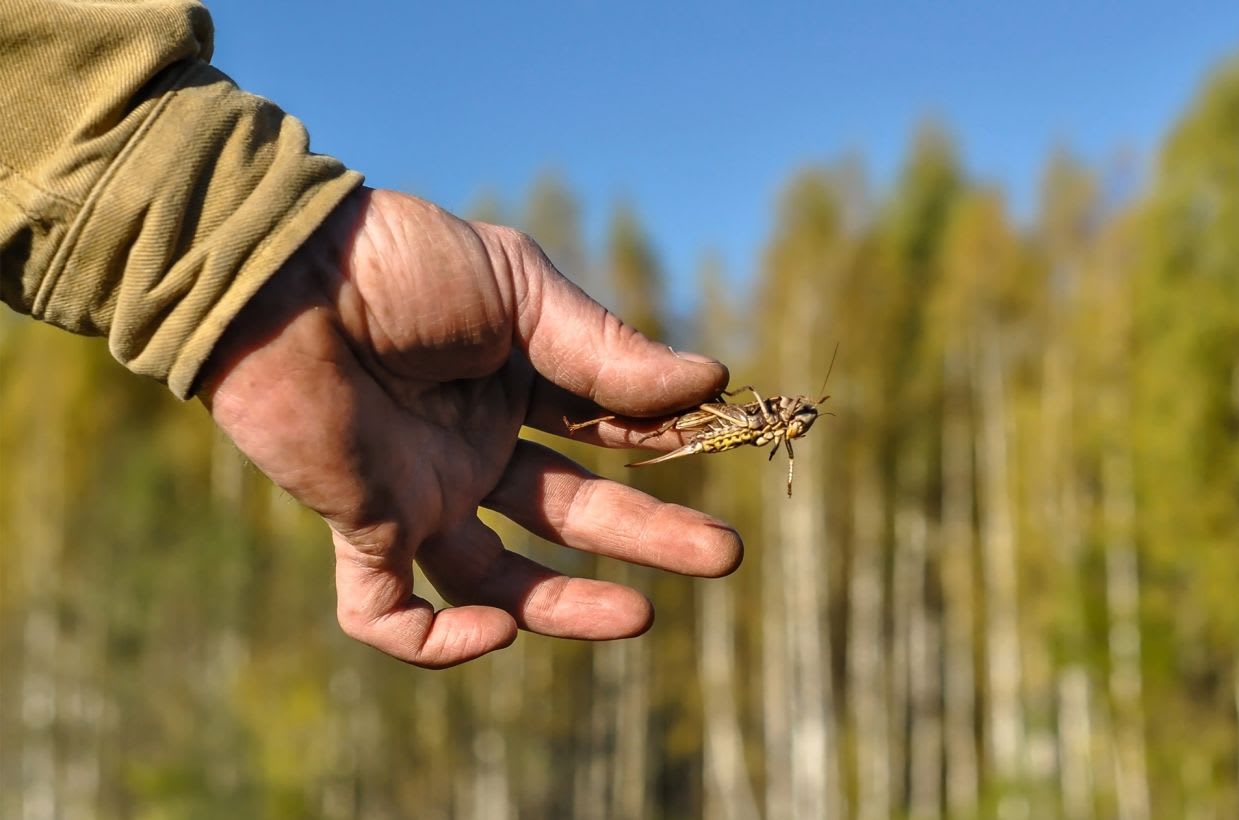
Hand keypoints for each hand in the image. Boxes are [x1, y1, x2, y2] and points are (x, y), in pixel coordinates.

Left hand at [199, 188, 741, 667]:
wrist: (282, 270)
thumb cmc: (400, 262)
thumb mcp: (522, 291)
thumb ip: (606, 350)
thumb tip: (711, 382)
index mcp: (513, 383)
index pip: (604, 433)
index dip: (662, 446)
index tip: (715, 445)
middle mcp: (472, 445)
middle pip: (572, 511)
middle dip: (649, 535)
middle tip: (722, 556)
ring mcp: (418, 490)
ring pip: (496, 577)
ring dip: (569, 606)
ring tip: (641, 618)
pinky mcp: (361, 523)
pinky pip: (387, 612)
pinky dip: (437, 641)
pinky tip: (495, 633)